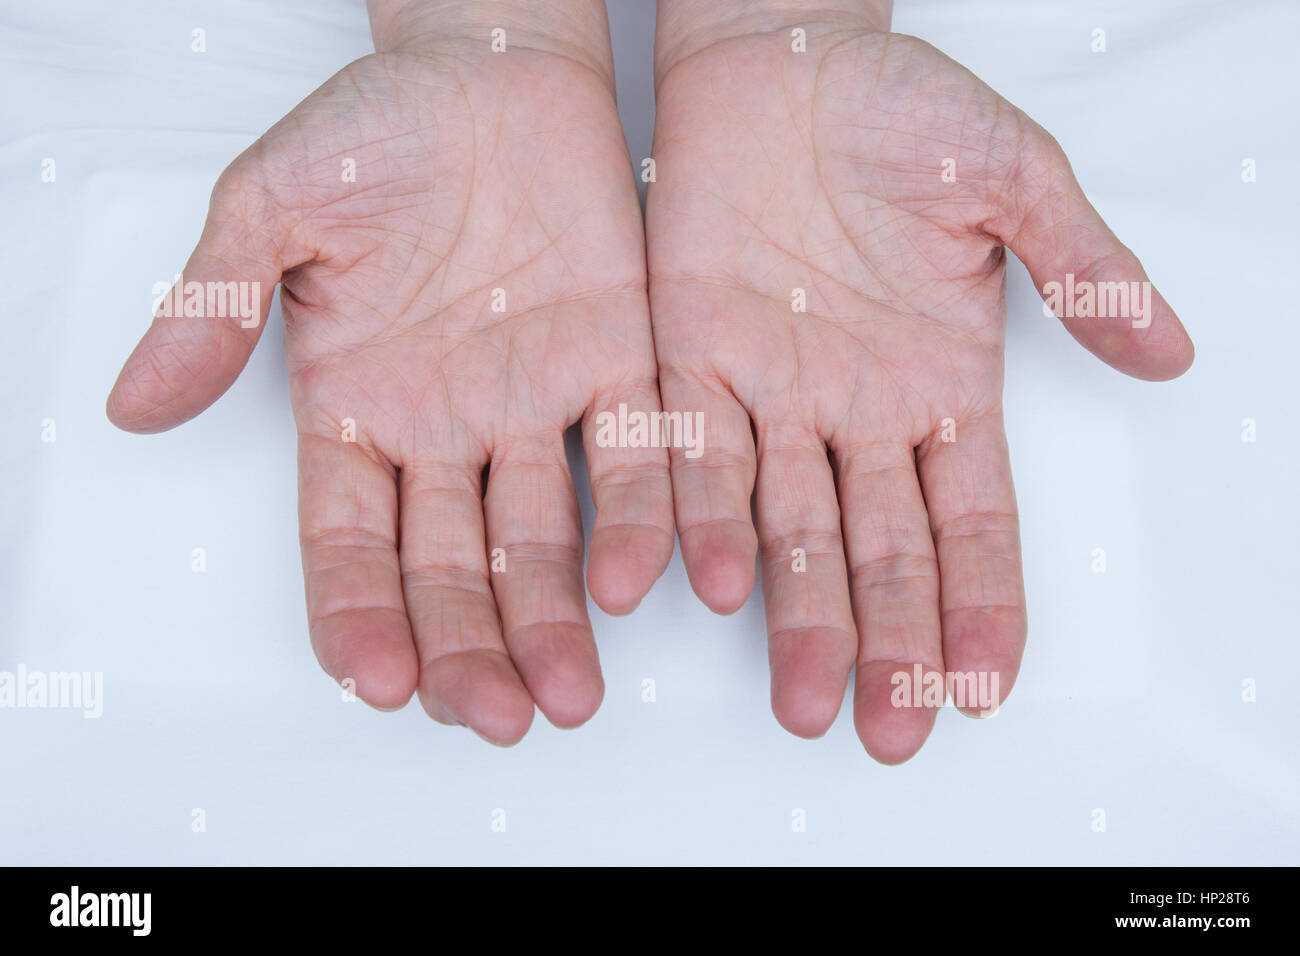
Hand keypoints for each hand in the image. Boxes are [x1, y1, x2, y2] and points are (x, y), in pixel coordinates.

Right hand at [107, 0, 672, 742]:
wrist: (491, 69)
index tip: (373, 677)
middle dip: (465, 647)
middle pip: (450, 567)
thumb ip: (217, 308)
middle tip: (489, 717)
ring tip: (565, 694)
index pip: (348, 540)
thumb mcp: (275, 208)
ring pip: (543, 537)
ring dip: (554, 617)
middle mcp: (446, 428)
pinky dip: (638, 515)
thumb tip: (135, 404)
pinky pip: (631, 453)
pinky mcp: (617, 365)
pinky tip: (637, 580)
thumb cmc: (377, 130)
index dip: (357, 609)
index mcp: (357, 408)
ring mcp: (533, 405)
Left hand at [647, 1, 1192, 761]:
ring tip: (805, 699)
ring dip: (797, 613)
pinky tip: (710, 585)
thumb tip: (1169, 356)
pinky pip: (691, 454)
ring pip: (786, 526)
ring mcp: (771, 395)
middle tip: (888, 729)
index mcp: (940, 383)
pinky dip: (698, 518)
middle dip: (886, 642)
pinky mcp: (689, 362)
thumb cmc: (895, 110)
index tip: (985, 681)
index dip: (980, 600)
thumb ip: (1080, 270)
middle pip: (877, 550)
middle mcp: (854, 410)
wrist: (779, 60)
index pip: (970, 519)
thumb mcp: (1010, 180)